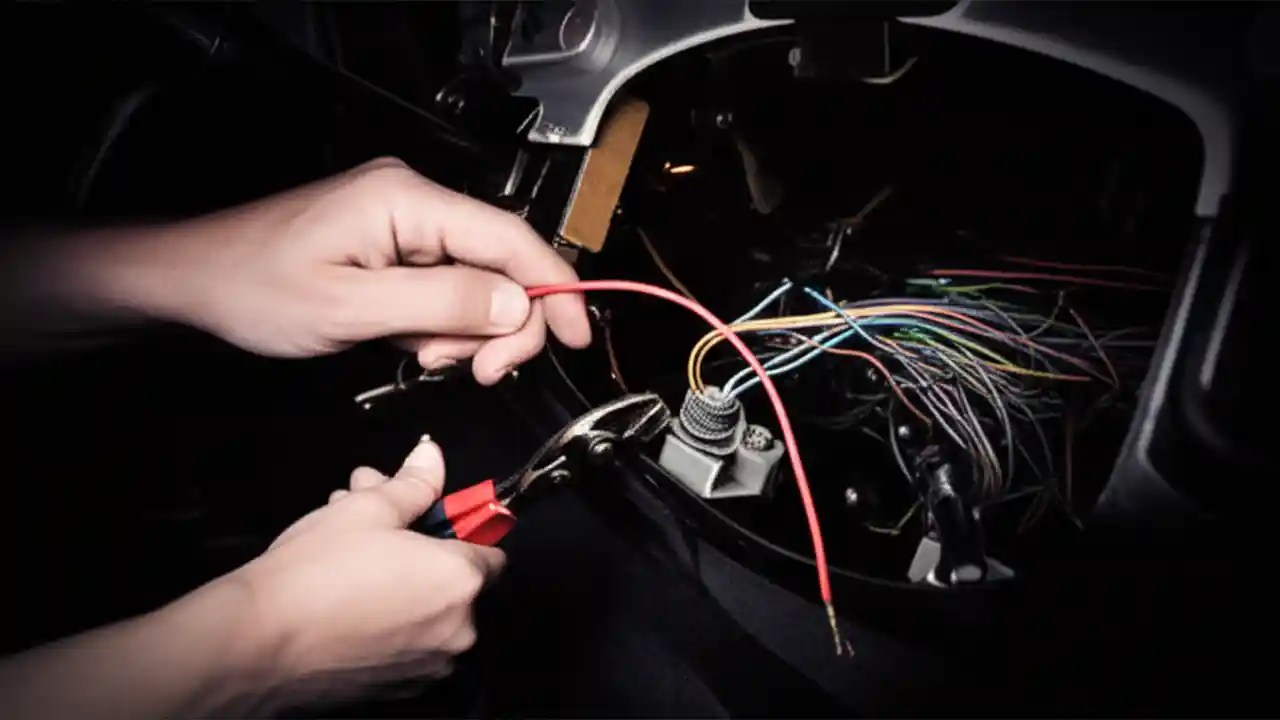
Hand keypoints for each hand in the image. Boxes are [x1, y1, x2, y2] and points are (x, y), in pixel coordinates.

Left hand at [157, 158, 590, 382]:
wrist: (197, 281)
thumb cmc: (255, 287)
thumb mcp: (352, 308)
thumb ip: (442, 305)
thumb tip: (518, 306)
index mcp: (407, 202)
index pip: (510, 239)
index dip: (555, 289)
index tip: (577, 336)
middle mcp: (415, 202)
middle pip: (501, 265)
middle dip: (502, 325)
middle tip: (480, 371)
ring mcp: (406, 223)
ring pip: (478, 283)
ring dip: (467, 331)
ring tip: (424, 356)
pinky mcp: (396, 246)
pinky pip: (447, 288)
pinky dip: (444, 325)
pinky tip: (414, 344)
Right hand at [232, 437, 503, 702]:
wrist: (256, 644)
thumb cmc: (314, 576)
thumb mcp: (368, 508)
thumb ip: (413, 484)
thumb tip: (431, 459)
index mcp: (461, 581)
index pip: (490, 550)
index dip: (460, 527)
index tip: (431, 516)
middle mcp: (455, 630)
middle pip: (454, 578)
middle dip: (417, 544)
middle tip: (375, 517)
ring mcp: (426, 664)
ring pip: (425, 609)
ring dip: (398, 576)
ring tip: (350, 548)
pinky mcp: (395, 687)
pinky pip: (404, 641)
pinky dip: (386, 616)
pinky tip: (346, 590)